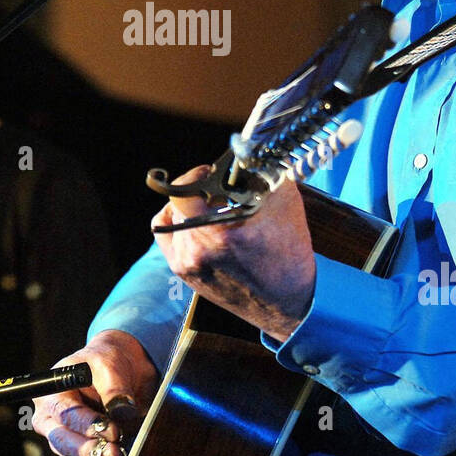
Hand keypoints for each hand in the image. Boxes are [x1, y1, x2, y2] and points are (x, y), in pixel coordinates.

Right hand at [33, 330, 157, 455]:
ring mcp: (63, 435)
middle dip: (88, 450)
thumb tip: (123, 411)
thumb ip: (115, 388)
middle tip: (114, 454)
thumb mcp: (110, 365)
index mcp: (52, 391)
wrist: (120, 367)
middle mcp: (51, 416)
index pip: (65, 414)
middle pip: (62, 440)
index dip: (88, 425)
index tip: (112, 430)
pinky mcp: (78, 449)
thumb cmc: (107, 361)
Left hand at [154, 166, 315, 342]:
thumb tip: (245, 151)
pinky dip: (178, 223)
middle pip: (180, 200)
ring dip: (192, 208)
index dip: (197, 174)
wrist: (288, 304)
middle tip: (219, 190)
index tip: (213, 173)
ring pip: (173, 215)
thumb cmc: (289, 254)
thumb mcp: (285, 203)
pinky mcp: (183, 272)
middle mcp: (197, 250)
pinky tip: (198, 222)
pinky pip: (166, 235)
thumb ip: (261, 172)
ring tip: (215, 210)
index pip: (184, 189)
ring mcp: (187, 264)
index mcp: (220, 233)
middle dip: (200, 190)